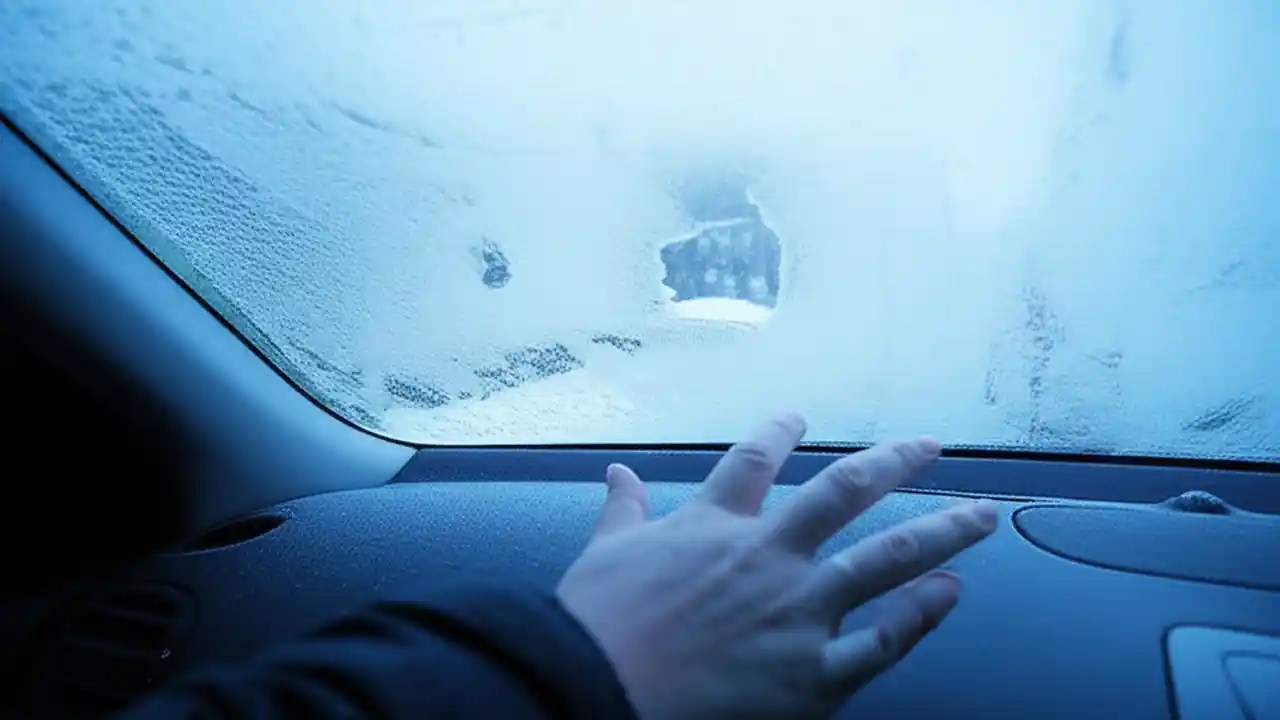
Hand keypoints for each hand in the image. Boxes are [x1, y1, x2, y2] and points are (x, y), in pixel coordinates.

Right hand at [557, 413, 996, 719]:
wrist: (598, 688)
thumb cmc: (597, 625)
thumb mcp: (604, 554)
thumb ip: (622, 512)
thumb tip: (615, 475)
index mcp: (714, 526)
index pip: (754, 462)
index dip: (779, 433)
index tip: (798, 417)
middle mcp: (768, 556)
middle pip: (844, 492)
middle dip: (893, 464)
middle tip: (929, 447)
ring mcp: (798, 610)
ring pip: (887, 558)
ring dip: (942, 533)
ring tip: (981, 516)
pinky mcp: (812, 672)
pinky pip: (882, 640)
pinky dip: (921, 616)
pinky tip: (950, 594)